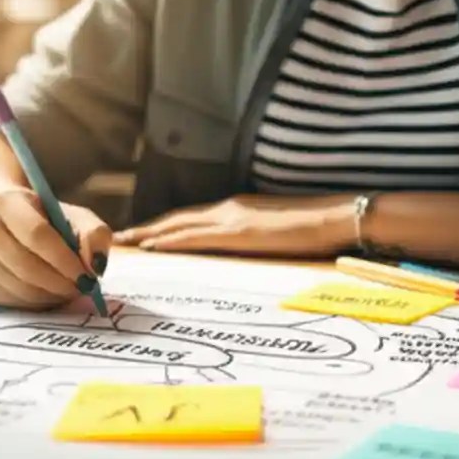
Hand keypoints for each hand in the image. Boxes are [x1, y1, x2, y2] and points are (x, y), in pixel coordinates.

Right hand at [0, 188, 111, 308]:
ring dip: (51, 294)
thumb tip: (94, 266)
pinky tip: (52, 292)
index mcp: (8, 203)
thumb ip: (95, 235)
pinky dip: (39, 303)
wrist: (10, 223)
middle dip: (59, 282)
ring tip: (70, 288)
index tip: (86, 275)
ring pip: (19, 287)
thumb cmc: (50, 220)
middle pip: (25, 264)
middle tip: (82, 287)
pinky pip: (14, 301)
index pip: (36, 234)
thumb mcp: (78, 218)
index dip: (63, 259)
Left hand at [113, 194, 357, 255]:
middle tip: (119, 238)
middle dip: (146, 228)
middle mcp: (228, 209)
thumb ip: (252, 236)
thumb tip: (238, 249)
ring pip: (179, 226)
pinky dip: (171, 241)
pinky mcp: (239, 232)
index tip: (139, 234)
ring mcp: (232, 218)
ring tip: (124, 242)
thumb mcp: (274, 230)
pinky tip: (152, 246)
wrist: (339, 216)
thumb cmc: (314, 227)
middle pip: (176, 219)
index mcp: (236, 209)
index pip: (189, 218)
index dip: (163, 226)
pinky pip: (196, 238)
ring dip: (149, 233)